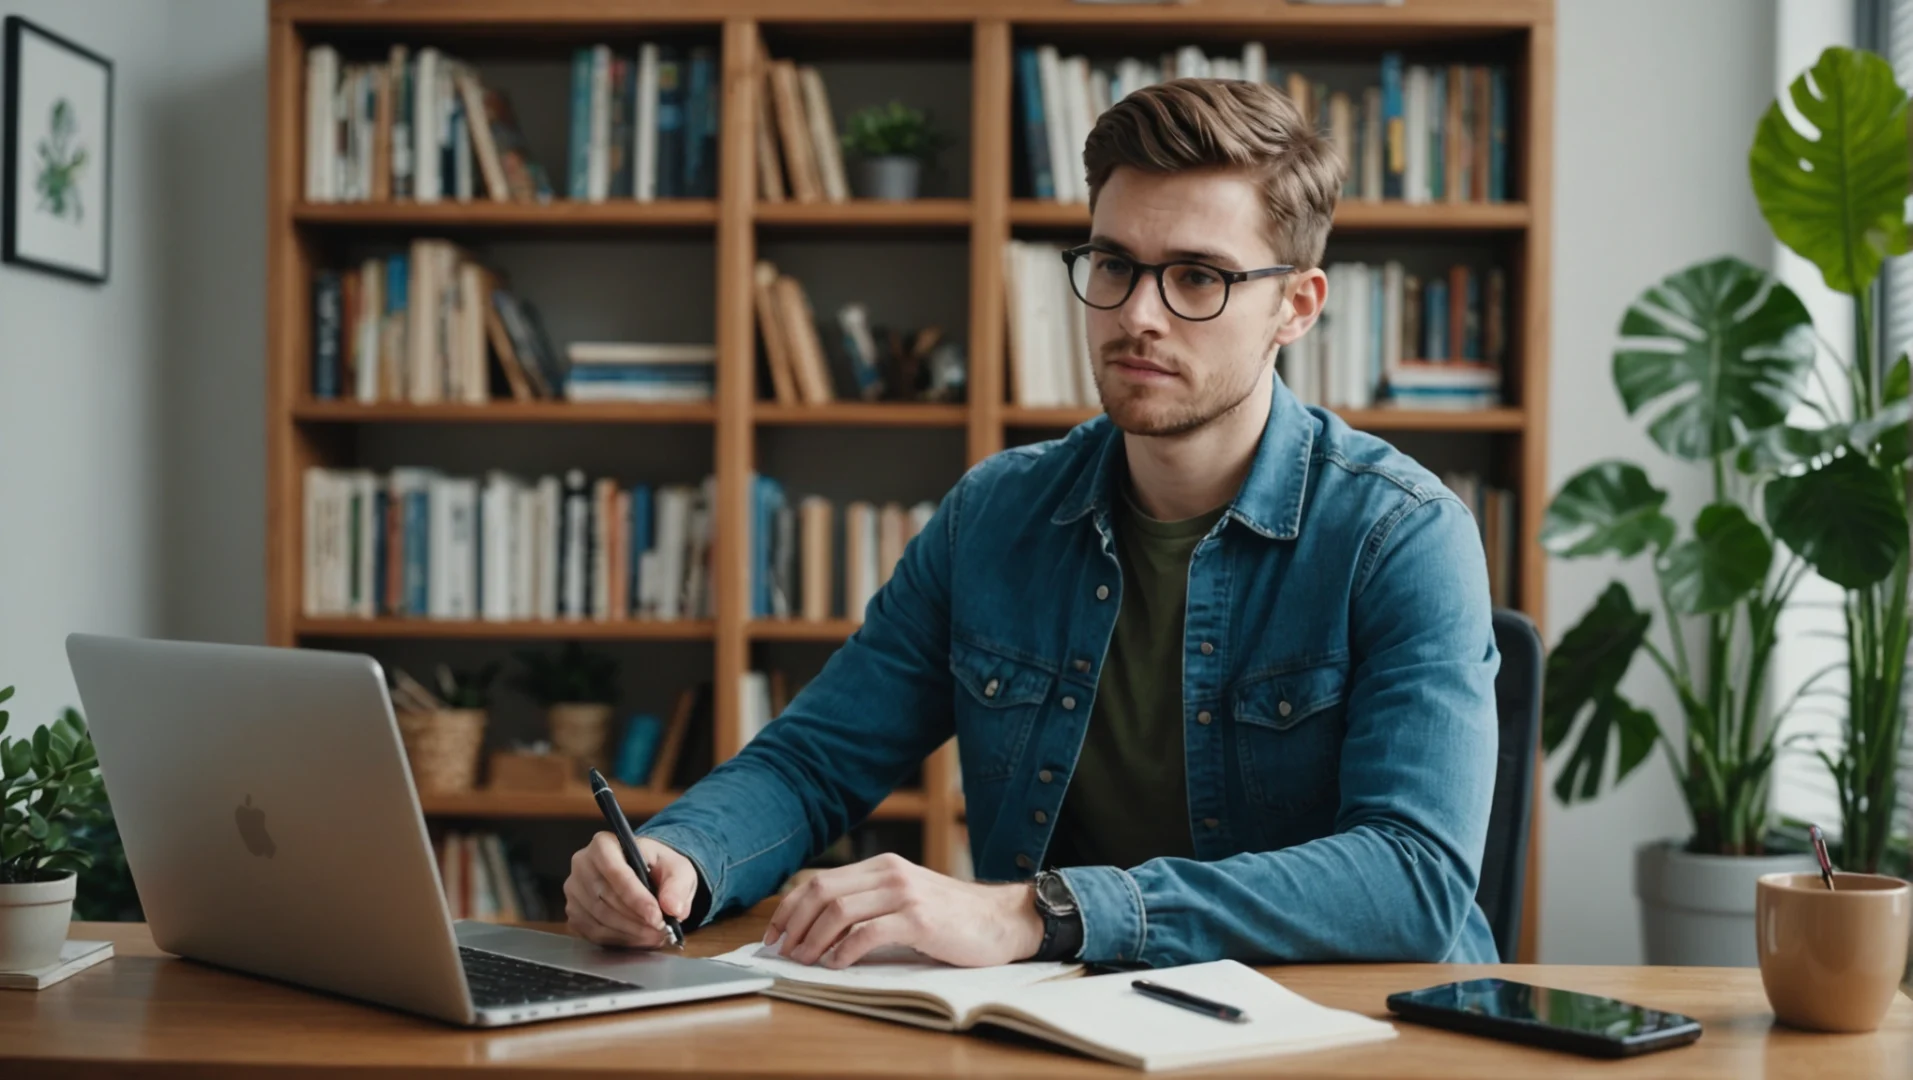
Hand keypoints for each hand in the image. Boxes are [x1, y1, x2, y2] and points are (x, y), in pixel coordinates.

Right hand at [564, 833, 696, 947]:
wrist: (643, 872)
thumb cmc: (656, 866)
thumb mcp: (676, 868)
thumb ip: (677, 885)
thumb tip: (673, 908)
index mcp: (604, 845)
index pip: (616, 872)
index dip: (637, 898)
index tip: (657, 917)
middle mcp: (582, 865)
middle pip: (606, 898)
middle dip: (637, 919)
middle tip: (662, 930)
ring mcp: (574, 890)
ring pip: (600, 919)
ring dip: (631, 932)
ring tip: (655, 936)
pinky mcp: (574, 913)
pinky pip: (594, 933)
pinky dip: (620, 940)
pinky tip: (638, 938)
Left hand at [763, 852, 1043, 968]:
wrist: (1000, 920)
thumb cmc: (951, 917)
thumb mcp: (905, 898)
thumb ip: (869, 902)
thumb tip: (818, 927)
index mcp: (881, 867)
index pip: (819, 880)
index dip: (790, 908)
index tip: (775, 933)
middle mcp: (890, 873)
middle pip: (822, 892)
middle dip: (794, 923)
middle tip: (783, 950)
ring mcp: (904, 894)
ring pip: (839, 911)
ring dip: (813, 939)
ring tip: (804, 961)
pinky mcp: (919, 919)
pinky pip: (868, 933)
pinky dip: (844, 951)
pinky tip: (836, 964)